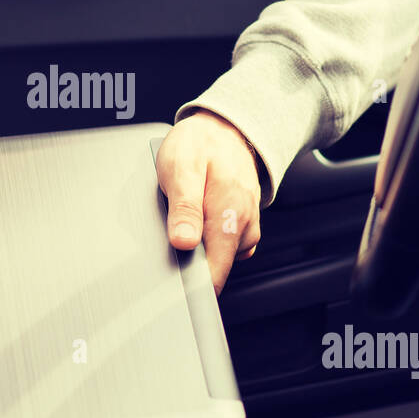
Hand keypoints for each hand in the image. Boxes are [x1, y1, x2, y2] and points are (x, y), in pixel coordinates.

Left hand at [156, 110, 261, 295]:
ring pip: (219, 259)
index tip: (172, 288)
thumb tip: (183, 242)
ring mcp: (246, 228)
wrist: (223, 129)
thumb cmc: (200, 145)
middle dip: (190, 265)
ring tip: (184, 219)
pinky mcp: (243, 227)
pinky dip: (209, 242)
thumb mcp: (181, 168)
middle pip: (215, 270)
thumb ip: (184, 207)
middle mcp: (244, 227)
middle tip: (171, 235)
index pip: (214, 273)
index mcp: (229, 216)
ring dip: (199, 250)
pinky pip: (224, 248)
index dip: (191, 287)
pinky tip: (198, 221)